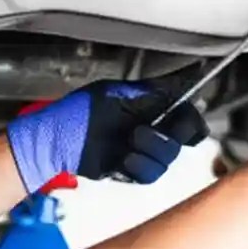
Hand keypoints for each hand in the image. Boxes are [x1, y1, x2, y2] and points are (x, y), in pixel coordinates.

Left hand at [6, 81, 207, 192]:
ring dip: (150, 151)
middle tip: (140, 131)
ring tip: (128, 144)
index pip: (189, 113)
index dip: (192, 121)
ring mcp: (145, 150)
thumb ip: (157, 89)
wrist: (56, 142)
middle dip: (165, 137)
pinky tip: (124, 160)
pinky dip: (141, 167)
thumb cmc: (82, 110)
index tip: (186, 124)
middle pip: (183, 138)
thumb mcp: (119, 93)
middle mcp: (153, 127)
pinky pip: (151, 174)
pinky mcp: (135, 170)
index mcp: (154, 105)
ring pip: (168, 158)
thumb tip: (191, 74)